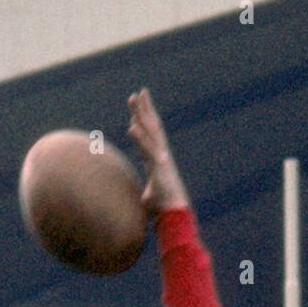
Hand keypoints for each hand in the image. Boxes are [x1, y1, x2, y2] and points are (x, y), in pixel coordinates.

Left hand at [127, 88, 188, 216]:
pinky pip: (147, 148)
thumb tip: (133, 203)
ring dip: (142, 114)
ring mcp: (161, 157)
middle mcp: (160, 154)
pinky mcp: (160, 165)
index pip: (149, 137)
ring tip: (134, 98)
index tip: (136, 112)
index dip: (142, 123)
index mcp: (157, 160)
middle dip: (145, 109)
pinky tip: (132, 125)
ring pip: (150, 131)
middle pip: (152, 127)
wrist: (175, 214)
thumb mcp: (147, 198)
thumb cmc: (163, 207)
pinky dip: (140, 137)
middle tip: (139, 93)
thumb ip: (142, 195)